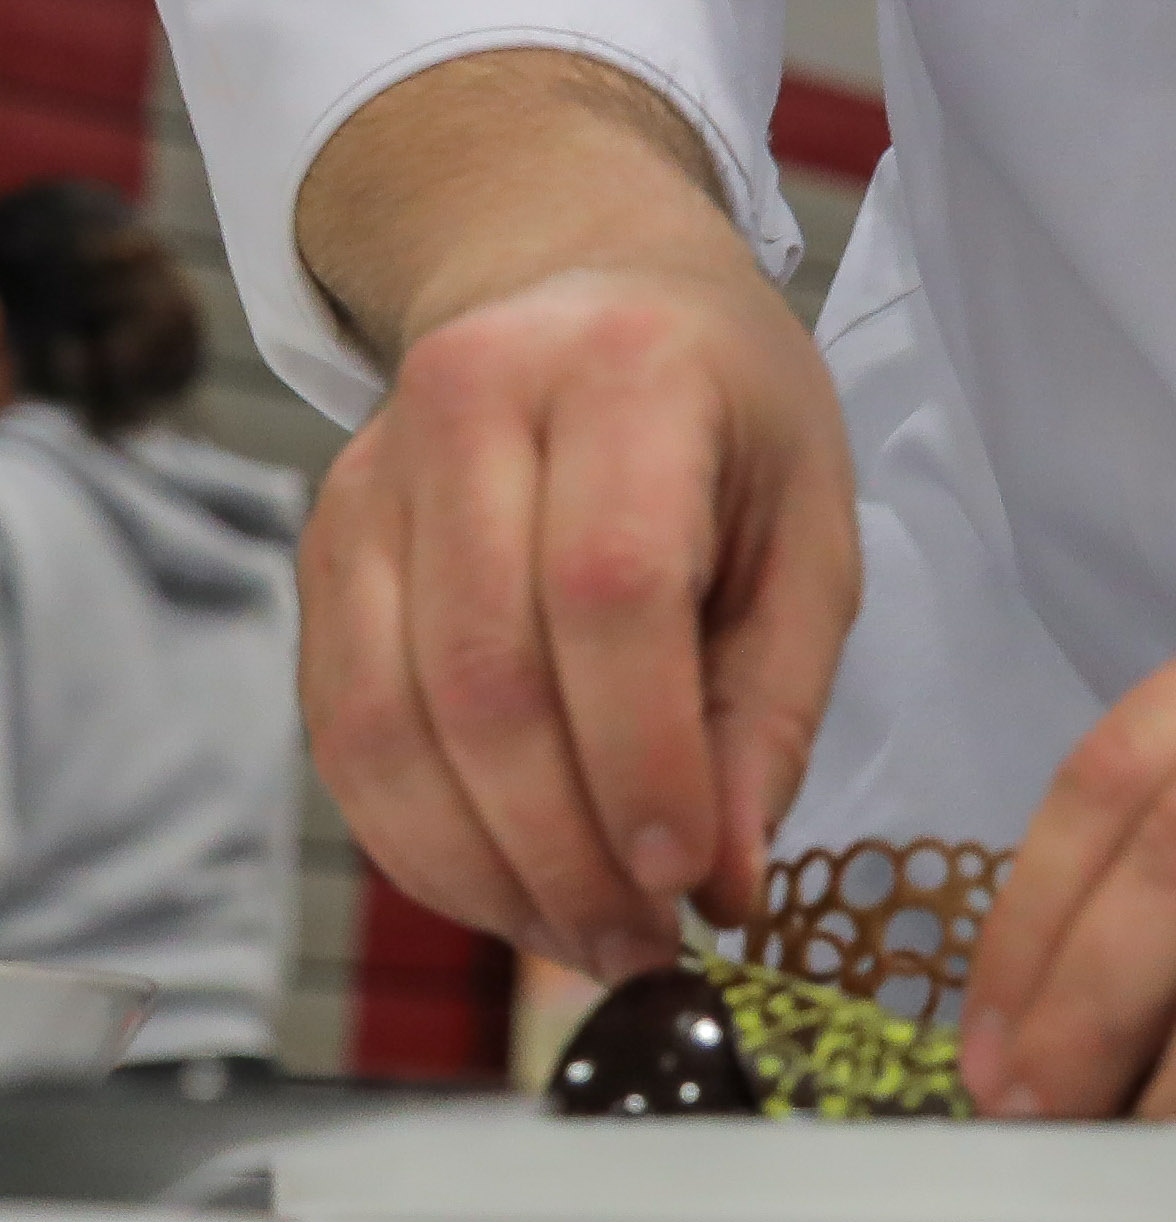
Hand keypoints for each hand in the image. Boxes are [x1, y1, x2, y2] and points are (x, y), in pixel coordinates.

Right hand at [300, 240, 860, 981]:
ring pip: (391, 724)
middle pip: (487, 676)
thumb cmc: (719, 404)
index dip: (642, 754)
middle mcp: (474, 399)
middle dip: (565, 849)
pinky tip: (503, 887)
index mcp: (624, 369)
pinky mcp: (320, 542)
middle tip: (642, 943)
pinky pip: (342, 733)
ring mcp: (373, 469)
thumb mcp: (809, 520)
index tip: (688, 878)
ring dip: (486, 873)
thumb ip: (776, 702)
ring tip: (582, 936)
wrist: (580, 278)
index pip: (610, 585)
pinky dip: (418, 843)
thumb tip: (726, 881)